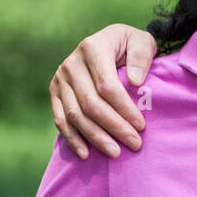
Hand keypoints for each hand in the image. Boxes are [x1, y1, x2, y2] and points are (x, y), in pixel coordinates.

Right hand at [49, 24, 156, 157]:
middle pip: (91, 104)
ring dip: (95, 137)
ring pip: (75, 115)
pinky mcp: (54, 93)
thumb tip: (134, 81)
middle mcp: (71, 63)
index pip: (107, 86)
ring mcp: (60, 79)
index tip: (141, 126)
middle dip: (114, 127)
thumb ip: (141, 56)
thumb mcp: (141, 41)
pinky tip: (86, 154)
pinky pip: (60, 120)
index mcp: (92, 48)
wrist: (108, 43)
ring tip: (115, 153)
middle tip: (134, 144)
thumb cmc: (129, 46)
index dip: (124, 108)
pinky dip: (73, 139)